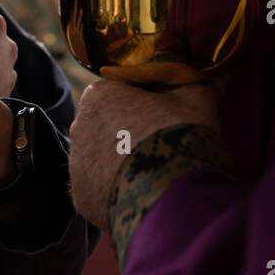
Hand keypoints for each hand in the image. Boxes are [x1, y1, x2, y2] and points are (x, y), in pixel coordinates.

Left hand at [69, 79, 217, 228]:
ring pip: (102, 158)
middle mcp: (79, 128)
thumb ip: (189, 80)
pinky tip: (142, 192)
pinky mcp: (83, 199)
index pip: (122, 90)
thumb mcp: (195, 96)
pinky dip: (117, 191)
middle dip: (130, 130)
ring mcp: (77, 167)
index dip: (147, 100)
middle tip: (164, 143)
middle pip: (108, 124)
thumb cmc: (182, 136)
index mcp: (99, 95)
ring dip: (122, 162)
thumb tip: (197, 75)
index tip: (168, 113)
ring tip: (155, 172)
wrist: (175, 198)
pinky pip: (100, 190)